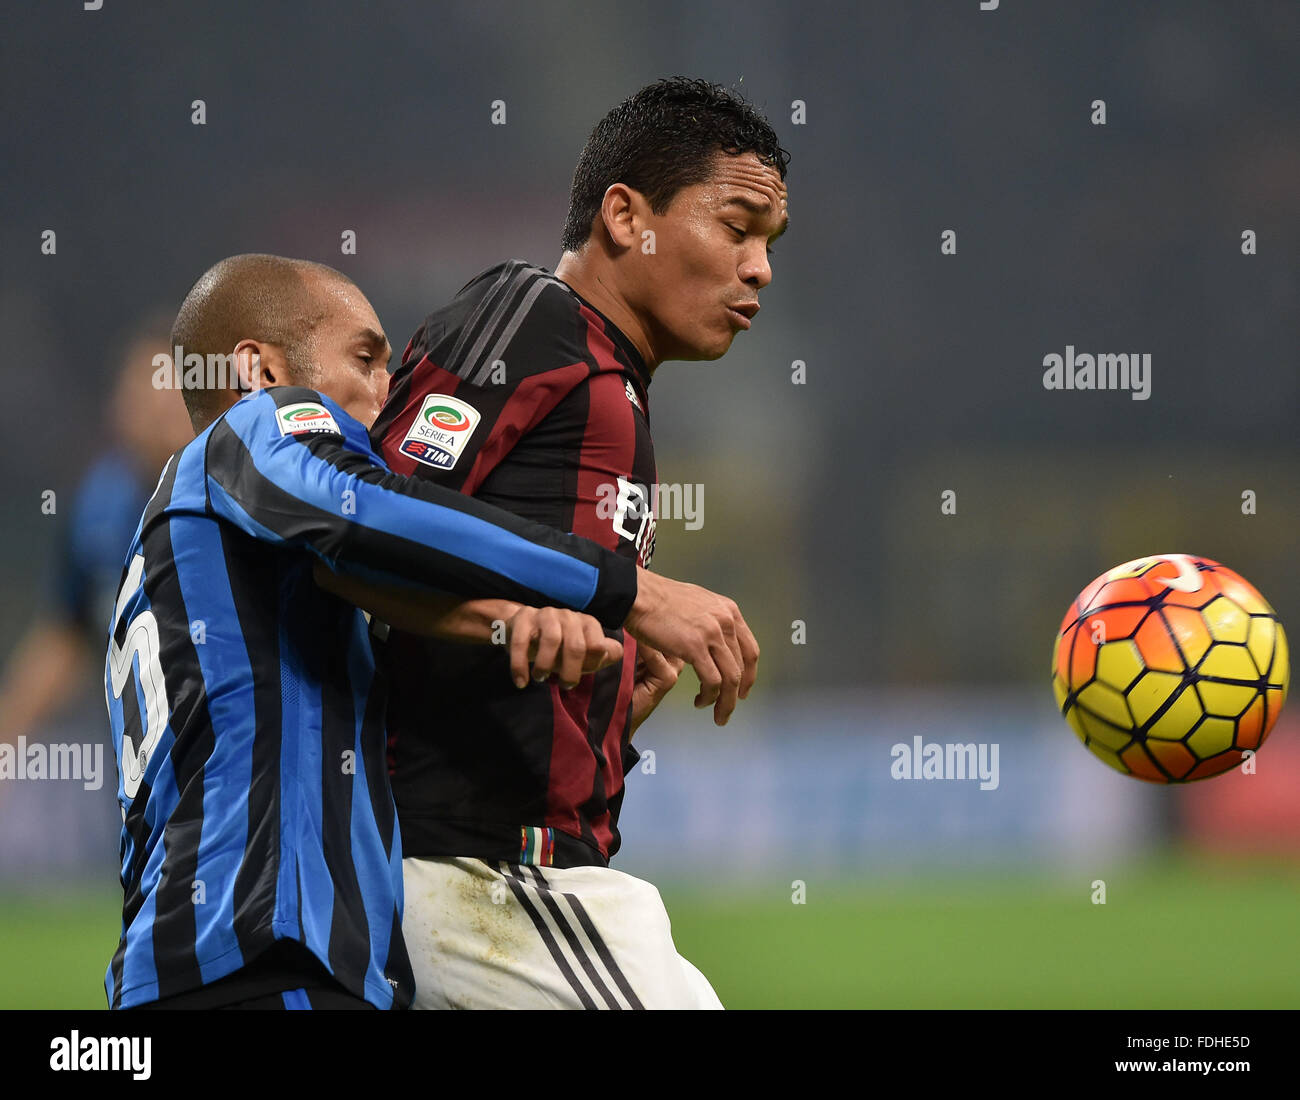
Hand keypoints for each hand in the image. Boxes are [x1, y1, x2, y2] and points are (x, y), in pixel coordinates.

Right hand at [504, 606, 622, 689]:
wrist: (524, 630)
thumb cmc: (559, 646)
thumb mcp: (582, 653)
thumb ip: (604, 654)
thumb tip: (615, 652)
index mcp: (587, 623)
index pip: (598, 647)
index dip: (590, 666)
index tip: (579, 675)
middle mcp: (568, 616)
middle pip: (576, 646)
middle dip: (570, 672)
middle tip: (564, 685)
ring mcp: (545, 615)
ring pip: (552, 640)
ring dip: (546, 666)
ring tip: (540, 678)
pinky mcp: (523, 619)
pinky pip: (521, 643)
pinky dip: (520, 666)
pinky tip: (521, 682)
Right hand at [623, 569, 758, 725]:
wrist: (639, 595)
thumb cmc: (659, 600)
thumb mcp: (696, 602)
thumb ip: (710, 619)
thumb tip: (712, 637)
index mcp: (729, 611)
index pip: (749, 650)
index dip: (749, 675)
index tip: (742, 690)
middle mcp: (726, 621)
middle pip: (741, 667)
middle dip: (736, 694)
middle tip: (727, 709)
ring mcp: (712, 634)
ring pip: (730, 678)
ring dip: (726, 702)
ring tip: (717, 715)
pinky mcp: (695, 647)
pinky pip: (712, 681)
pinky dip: (709, 697)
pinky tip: (699, 701)